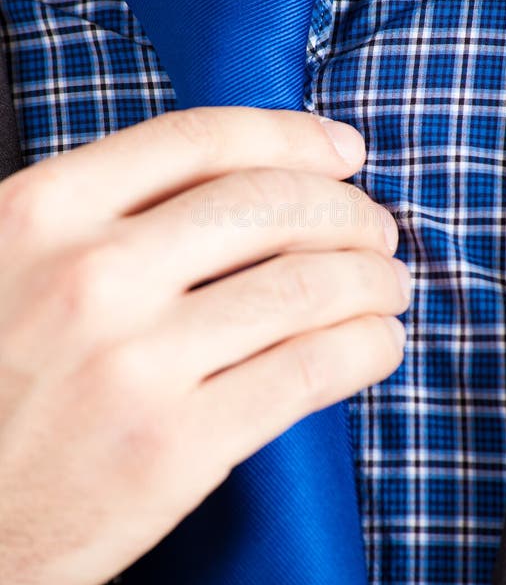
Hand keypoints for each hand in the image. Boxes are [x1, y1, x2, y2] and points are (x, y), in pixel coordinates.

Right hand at [0, 107, 409, 584]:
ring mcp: (135, 363)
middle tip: (375, 230)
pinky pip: (307, 372)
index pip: (201, 141)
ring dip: (371, 279)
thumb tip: (244, 188)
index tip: (343, 150)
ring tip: (388, 286)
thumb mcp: (13, 266)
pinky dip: (364, 348)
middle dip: (347, 212)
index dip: (293, 136)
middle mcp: (90, 276)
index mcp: (44, 213)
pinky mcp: (175, 447)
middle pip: (270, 206)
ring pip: (304, 288)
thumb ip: (106, 219)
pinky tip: (377, 343)